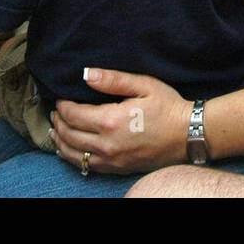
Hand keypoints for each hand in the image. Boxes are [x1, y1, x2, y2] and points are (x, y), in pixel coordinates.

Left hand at [51, 70, 192, 174]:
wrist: (188, 135)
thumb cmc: (168, 107)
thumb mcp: (144, 85)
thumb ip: (113, 80)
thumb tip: (86, 74)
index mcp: (110, 121)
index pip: (73, 114)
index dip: (62, 105)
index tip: (60, 98)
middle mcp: (107, 144)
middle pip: (69, 135)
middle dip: (58, 122)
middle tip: (54, 112)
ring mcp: (111, 160)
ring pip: (74, 154)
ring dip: (61, 141)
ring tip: (55, 130)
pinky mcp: (117, 169)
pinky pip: (87, 166)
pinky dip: (73, 157)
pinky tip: (69, 150)